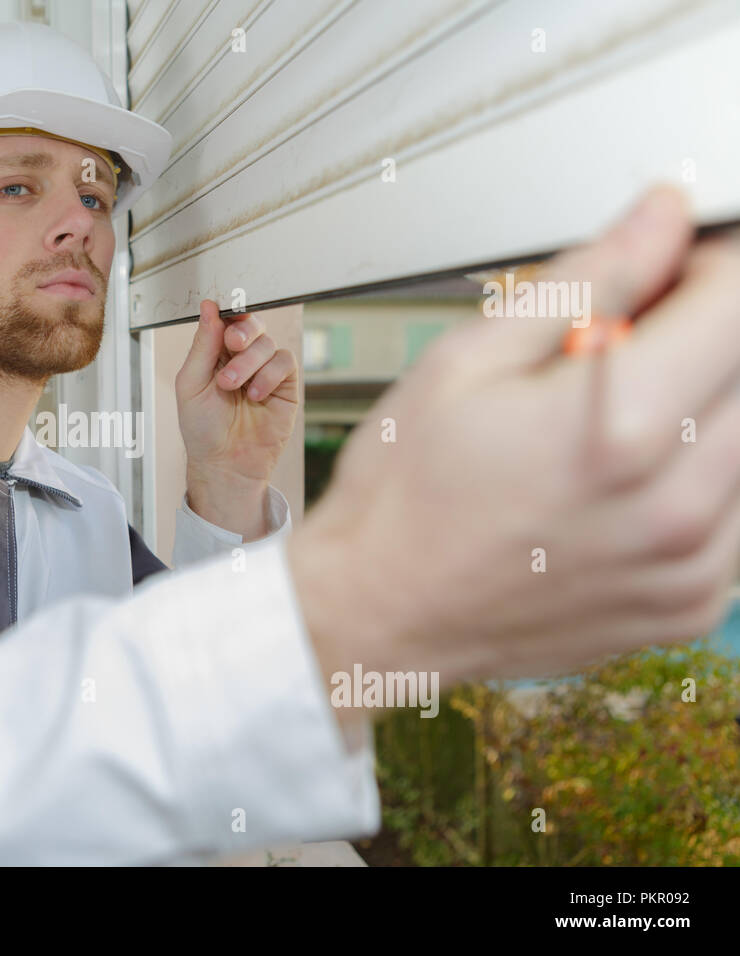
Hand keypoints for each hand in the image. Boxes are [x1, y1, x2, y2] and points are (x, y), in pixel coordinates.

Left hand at [175, 299, 299, 537]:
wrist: (224, 464)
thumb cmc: (203, 429)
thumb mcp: (191, 383)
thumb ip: (203, 345)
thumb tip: (209, 308)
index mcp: (216, 354)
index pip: (227, 321)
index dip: (229, 316)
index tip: (225, 318)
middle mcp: (242, 359)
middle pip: (252, 325)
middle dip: (243, 331)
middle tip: (232, 343)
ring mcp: (265, 371)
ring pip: (267, 343)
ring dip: (249, 362)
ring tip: (232, 386)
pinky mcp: (285, 386)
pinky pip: (285, 363)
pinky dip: (269, 375)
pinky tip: (255, 395)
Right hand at [287, 184, 739, 708]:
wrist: (377, 613)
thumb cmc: (402, 496)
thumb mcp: (468, 360)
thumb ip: (586, 281)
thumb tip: (663, 217)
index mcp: (624, 426)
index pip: (735, 298)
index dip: (703, 265)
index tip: (669, 265)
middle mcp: (678, 504)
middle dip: (701, 336)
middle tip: (622, 346)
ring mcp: (695, 565)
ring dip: (701, 409)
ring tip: (610, 423)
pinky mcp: (693, 604)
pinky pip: (736, 513)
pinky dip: (697, 478)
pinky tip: (620, 481)